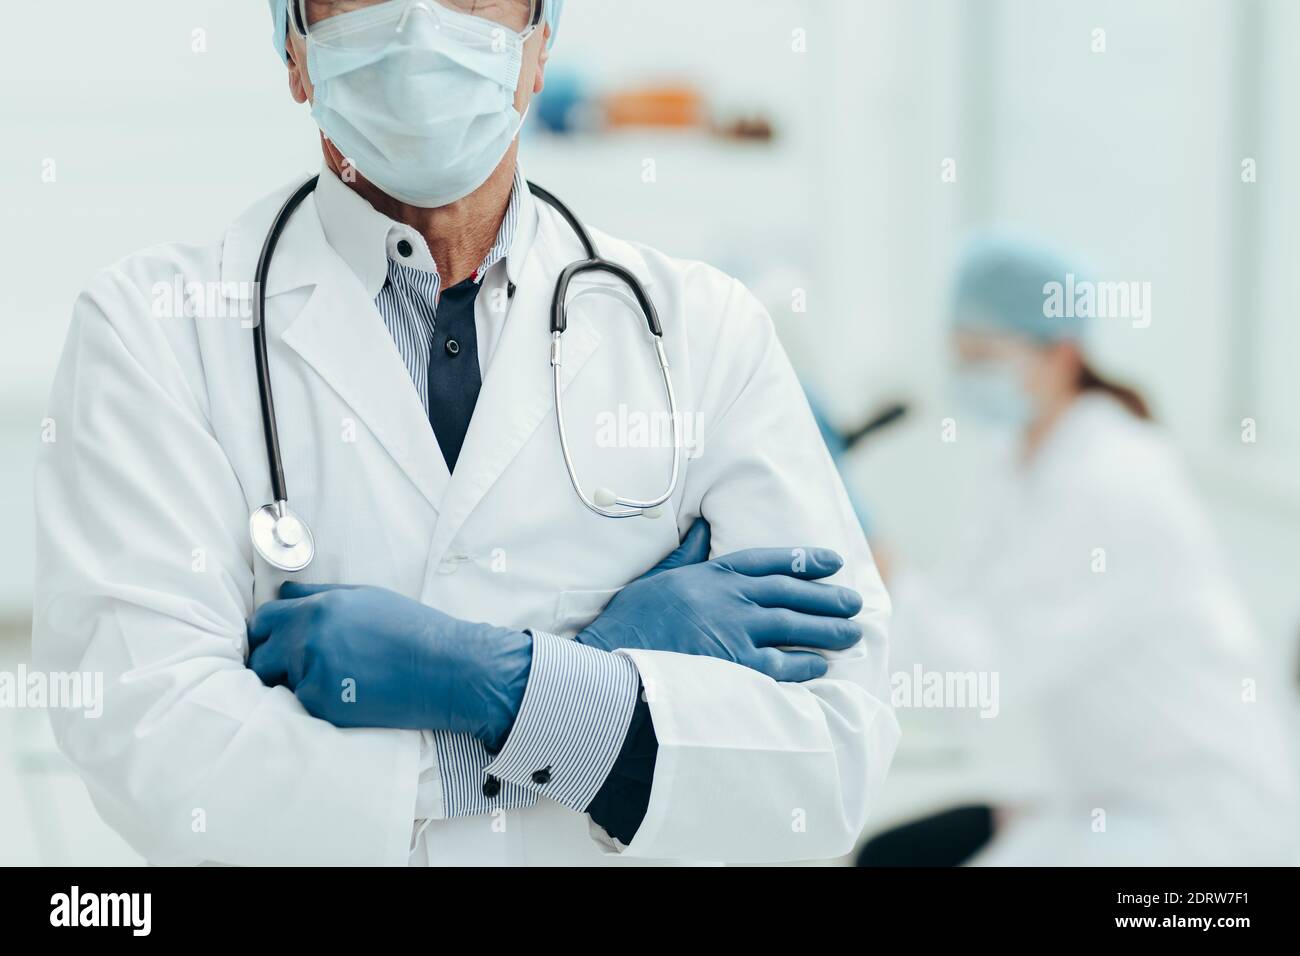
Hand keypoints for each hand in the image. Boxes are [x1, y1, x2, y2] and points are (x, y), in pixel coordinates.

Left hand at [246, 582, 531, 746]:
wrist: (448, 668)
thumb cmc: (411, 628)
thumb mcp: (366, 597)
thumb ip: (318, 594)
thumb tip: (283, 591)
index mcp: (317, 609)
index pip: (262, 620)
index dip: (264, 633)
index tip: (272, 641)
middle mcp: (308, 640)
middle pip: (260, 657)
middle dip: (271, 663)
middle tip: (296, 668)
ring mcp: (314, 674)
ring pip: (282, 685)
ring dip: (297, 684)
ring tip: (335, 680)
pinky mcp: (324, 706)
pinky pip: (304, 706)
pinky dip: (320, 702)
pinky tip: (351, 694)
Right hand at [576, 517, 863, 681]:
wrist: (609, 663)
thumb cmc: (627, 623)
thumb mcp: (656, 577)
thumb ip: (687, 554)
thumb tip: (702, 527)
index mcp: (711, 574)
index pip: (769, 562)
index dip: (804, 560)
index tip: (832, 562)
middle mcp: (729, 598)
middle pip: (791, 594)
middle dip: (828, 597)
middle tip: (854, 602)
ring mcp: (734, 631)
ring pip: (794, 627)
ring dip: (827, 629)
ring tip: (852, 632)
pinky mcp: (735, 666)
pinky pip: (782, 665)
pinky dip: (805, 664)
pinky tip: (822, 665)